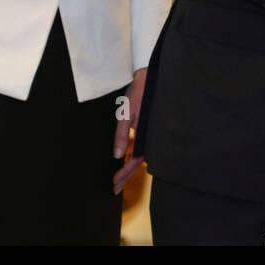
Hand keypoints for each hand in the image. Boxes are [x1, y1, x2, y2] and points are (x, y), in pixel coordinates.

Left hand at [112, 68, 146, 193]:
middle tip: (115, 189)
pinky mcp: (150, 126)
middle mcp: (151, 136)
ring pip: (142, 155)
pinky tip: (128, 157)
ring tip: (120, 178)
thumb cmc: (139, 92)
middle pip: (140, 162)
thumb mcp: (127, 113)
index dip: (125, 174)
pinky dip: (135, 155)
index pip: (136, 161)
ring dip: (131, 167)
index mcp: (146, 135)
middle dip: (127, 176)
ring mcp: (151, 132)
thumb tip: (117, 155)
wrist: (150, 74)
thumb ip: (122, 134)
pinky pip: (144, 146)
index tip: (114, 185)